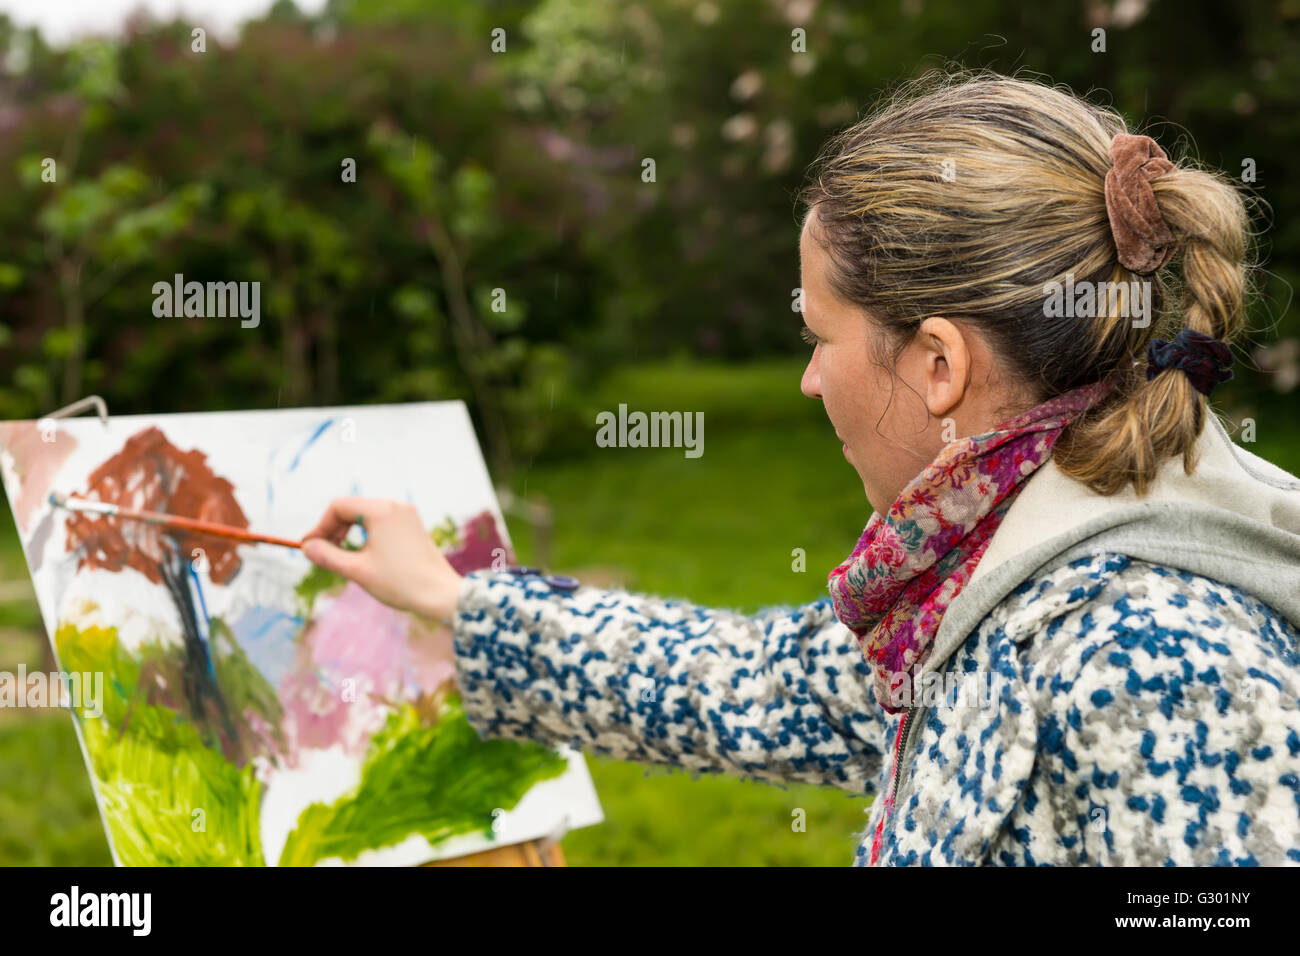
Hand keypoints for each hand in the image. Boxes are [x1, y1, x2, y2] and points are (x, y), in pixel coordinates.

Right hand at [300, 497, 463, 622]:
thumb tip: (306, 547)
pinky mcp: (413, 526)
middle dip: (333, 530)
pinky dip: (365, 534)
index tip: (308, 547)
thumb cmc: (400, 583)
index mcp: (382, 511)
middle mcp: (396, 506)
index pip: (338, 507)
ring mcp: (407, 514)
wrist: (441, 595)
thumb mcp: (357, 570)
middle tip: (321, 554)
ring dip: (348, 533)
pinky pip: (381, 523)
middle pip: (352, 509)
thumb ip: (328, 556)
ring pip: (366, 516)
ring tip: (339, 557)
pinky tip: (361, 555)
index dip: (319, 526)